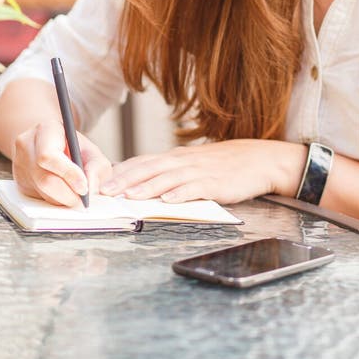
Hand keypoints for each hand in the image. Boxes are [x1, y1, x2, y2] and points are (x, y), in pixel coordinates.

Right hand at [12, 120, 112, 206]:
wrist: (54, 145)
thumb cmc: (75, 148)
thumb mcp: (92, 151)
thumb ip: (97, 167)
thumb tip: (92, 188)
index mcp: (46, 129)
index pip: (50, 155)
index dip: (68, 174)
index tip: (84, 187)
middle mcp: (27, 145)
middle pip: (43, 178)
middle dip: (67, 193)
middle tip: (83, 200)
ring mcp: (19, 164)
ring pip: (40, 191)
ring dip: (61, 199)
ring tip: (76, 196)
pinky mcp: (19, 182)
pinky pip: (36, 197)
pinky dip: (54, 200)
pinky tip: (64, 194)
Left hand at [100, 139, 307, 204]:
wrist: (258, 159)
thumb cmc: (222, 164)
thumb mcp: (192, 164)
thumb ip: (169, 171)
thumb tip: (140, 182)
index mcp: (175, 157)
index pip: (142, 162)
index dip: (121, 171)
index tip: (100, 182)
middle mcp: (183, 161)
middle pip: (150, 168)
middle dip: (125, 180)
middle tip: (105, 192)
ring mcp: (199, 171)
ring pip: (168, 178)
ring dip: (147, 188)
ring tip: (130, 197)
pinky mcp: (216, 183)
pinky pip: (195, 189)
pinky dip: (181, 194)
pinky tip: (169, 201)